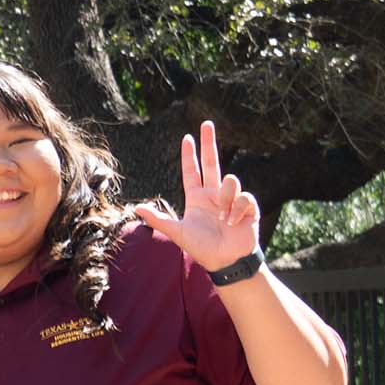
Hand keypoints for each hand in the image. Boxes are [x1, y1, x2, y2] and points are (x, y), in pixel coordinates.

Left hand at [132, 120, 263, 272]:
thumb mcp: (177, 232)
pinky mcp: (248, 207)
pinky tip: (235, 222)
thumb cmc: (201, 248)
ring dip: (226, 199)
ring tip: (224, 219)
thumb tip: (136, 209)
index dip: (190, 155)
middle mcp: (214, 194)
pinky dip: (238, 209)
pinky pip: (244, 197)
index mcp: (197, 197)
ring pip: (230, 180)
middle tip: (206, 123)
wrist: (226, 261)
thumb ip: (158, 219)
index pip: (192, 171)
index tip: (187, 137)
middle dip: (210, 142)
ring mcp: (232, 199)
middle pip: (213, 162)